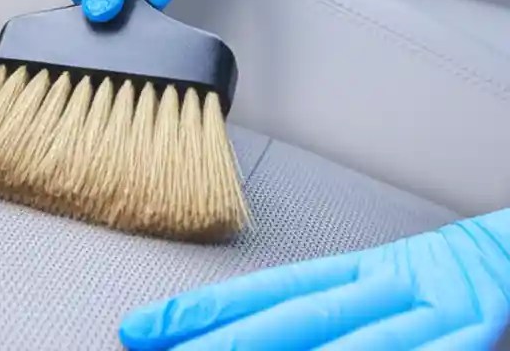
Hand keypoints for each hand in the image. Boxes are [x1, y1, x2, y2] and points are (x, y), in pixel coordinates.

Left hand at [119, 209, 509, 349]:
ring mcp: (438, 312)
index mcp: (364, 271)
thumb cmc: (464, 276)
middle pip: (295, 320)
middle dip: (226, 345)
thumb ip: (334, 309)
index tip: (139, 328)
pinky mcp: (481, 331)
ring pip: (355, 345)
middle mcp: (391, 286)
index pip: (268, 294)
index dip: (201, 312)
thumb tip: (239, 333)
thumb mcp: (394, 283)